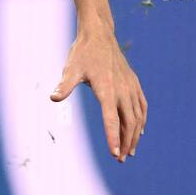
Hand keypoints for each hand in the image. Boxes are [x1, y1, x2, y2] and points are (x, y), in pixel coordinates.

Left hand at [51, 28, 147, 161]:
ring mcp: (130, 86)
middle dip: (126, 142)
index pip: (111, 120)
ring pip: (138, 116)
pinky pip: (142, 105)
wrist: (99, 35)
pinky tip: (140, 131)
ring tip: (131, 151)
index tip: (115, 153)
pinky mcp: (134, 83)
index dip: (113, 138)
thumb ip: (64, 86)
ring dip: (135, 135)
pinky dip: (142, 120)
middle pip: (128, 122)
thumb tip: (53, 98)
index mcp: (107, 89)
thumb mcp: (70, 69)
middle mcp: (122, 90)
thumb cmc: (82, 53)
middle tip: (121, 159)